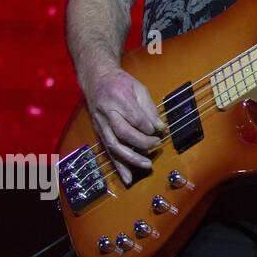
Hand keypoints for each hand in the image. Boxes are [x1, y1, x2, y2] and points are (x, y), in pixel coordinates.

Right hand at [82, 66, 164, 185]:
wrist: (96, 79)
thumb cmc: (120, 83)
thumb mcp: (138, 88)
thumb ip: (149, 108)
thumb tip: (160, 127)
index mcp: (118, 98)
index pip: (135, 117)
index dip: (148, 126)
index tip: (160, 131)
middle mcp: (107, 113)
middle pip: (124, 132)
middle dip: (142, 142)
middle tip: (157, 144)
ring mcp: (101, 124)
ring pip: (114, 145)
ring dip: (131, 158)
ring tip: (147, 165)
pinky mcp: (99, 133)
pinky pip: (108, 152)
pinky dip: (118, 166)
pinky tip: (127, 177)